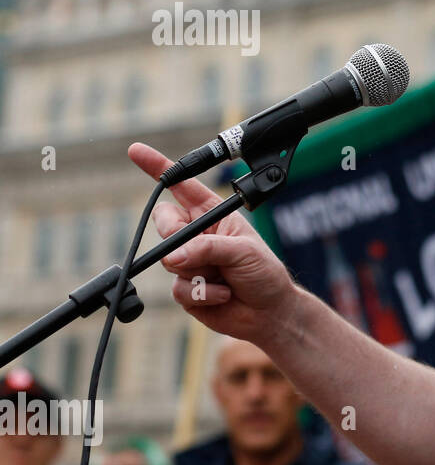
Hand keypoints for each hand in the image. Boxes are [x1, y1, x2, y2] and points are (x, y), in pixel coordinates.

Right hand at [128, 143, 299, 344]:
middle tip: (202, 251)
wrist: (268, 313)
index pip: (183, 186)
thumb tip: (173, 257)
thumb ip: (208, 248)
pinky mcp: (185, 288)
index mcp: (213, 215)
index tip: (136, 151)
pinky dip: (202, 294)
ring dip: (200, 272)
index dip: (159, 167)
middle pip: (164, 222)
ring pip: (169, 260)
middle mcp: (197, 235)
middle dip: (177, 236)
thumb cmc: (264, 273)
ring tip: (227, 278)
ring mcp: (188, 261)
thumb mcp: (244, 251)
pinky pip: (177, 289)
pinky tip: (223, 295)